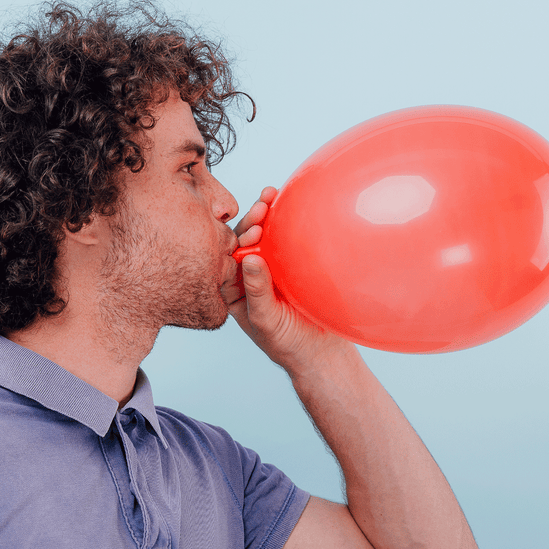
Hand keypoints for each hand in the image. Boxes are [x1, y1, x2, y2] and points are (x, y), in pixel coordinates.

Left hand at [229, 187, 348, 371]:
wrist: (322, 352)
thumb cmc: (288, 343)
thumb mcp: (266, 320)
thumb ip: (257, 291)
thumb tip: (250, 258)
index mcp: (232, 291)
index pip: (226, 260)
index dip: (234, 243)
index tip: (251, 233)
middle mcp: (246, 276)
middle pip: (243, 243)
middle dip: (250, 224)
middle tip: (262, 207)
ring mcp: (269, 269)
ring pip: (263, 237)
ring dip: (266, 217)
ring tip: (271, 196)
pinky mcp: (290, 265)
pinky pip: (284, 241)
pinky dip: (284, 223)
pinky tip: (287, 205)